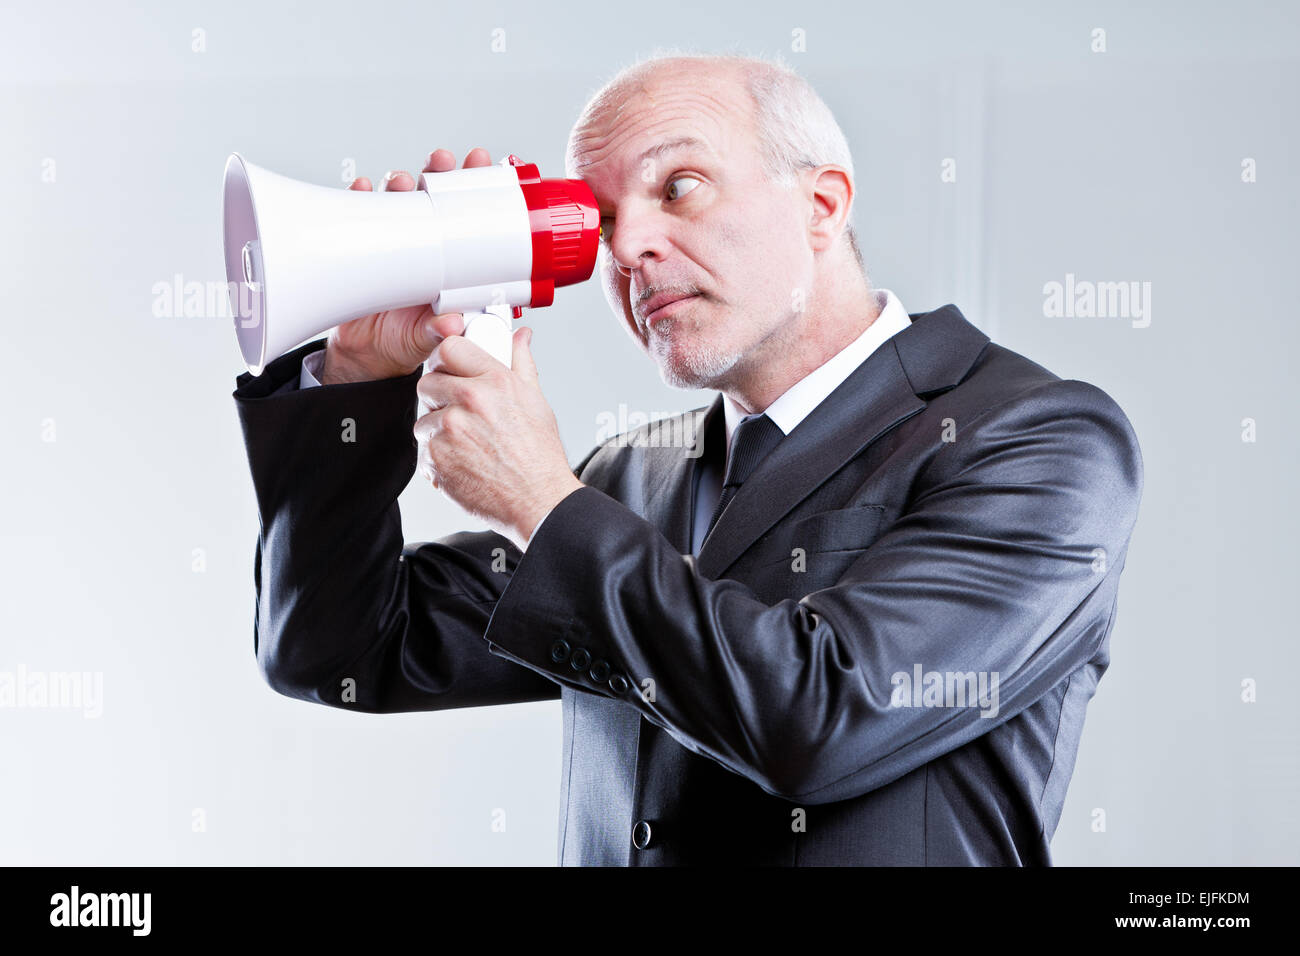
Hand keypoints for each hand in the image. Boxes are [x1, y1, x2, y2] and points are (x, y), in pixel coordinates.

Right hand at [320, 147, 493, 384]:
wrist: (366, 353)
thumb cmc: (405, 341)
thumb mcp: (425, 338)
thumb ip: (437, 330)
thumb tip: (451, 324)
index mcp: (450, 263)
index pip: (466, 218)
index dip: (473, 191)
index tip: (480, 165)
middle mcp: (425, 246)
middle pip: (433, 199)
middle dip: (438, 173)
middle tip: (442, 161)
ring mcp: (394, 242)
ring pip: (397, 201)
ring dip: (399, 183)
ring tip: (401, 181)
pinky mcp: (362, 245)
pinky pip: (358, 215)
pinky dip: (357, 196)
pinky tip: (359, 187)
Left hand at [413, 326, 583, 549]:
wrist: (537, 501)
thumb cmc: (539, 456)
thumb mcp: (536, 401)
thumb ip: (521, 363)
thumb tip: (520, 338)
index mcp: (495, 382)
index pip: (450, 348)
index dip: (447, 360)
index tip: (451, 370)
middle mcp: (469, 402)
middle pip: (428, 382)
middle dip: (439, 396)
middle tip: (459, 412)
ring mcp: (449, 431)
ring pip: (423, 419)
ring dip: (438, 430)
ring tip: (467, 444)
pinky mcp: (436, 458)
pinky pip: (424, 449)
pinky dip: (439, 457)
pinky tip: (463, 462)